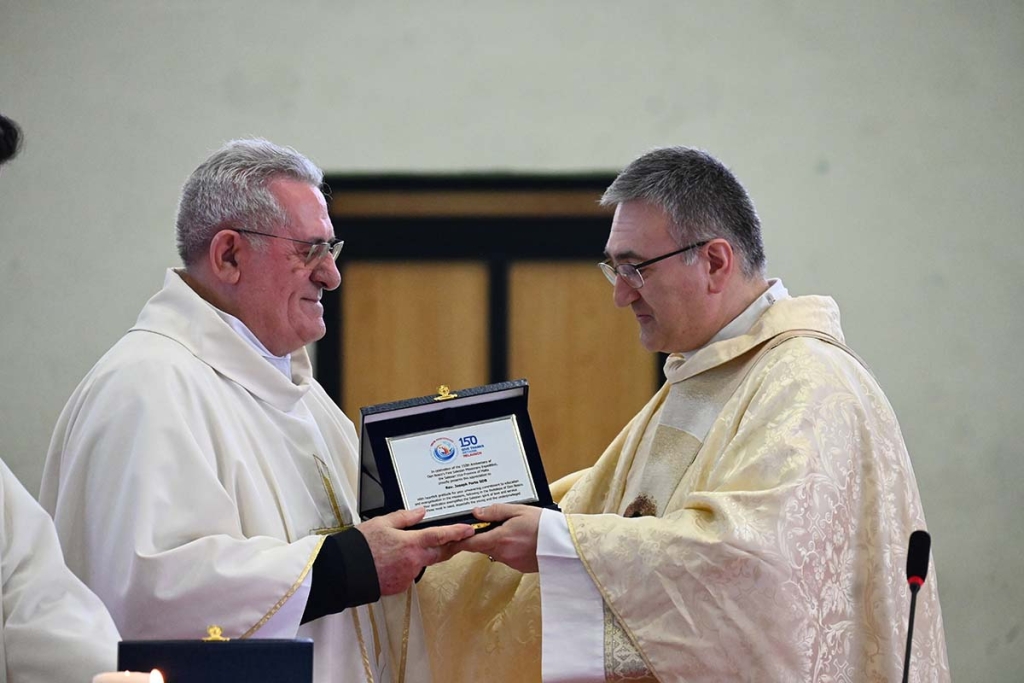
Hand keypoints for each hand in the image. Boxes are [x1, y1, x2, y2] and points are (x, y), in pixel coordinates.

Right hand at [356, 508, 473, 595]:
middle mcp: (413, 562)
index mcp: (411, 544)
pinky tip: (393, 560)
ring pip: (422, 563)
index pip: (440, 536)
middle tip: (454, 539)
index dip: (457, 533)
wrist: (345, 571)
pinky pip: (410, 573)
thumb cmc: (360, 546)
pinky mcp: (400, 586)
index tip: (469, 530)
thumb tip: (420, 512)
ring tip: (402, 548)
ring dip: (421, 555)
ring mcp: (408, 576)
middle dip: (448, 546)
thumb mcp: (382, 523)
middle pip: (439, 553)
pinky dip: (406, 566)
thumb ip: (404, 517)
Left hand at [448, 504, 541, 572]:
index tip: (455, 536)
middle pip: (482, 547)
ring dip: (496, 542)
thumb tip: (477, 512)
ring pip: (494, 552)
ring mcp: (511, 562)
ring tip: (511, 529)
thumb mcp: (519, 510)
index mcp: (500, 538)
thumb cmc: (544, 524)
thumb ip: (496, 511)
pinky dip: (508, 549)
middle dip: (482, 537)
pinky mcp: (520, 567)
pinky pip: (507, 557)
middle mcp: (503, 553)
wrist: (565, 544)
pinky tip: (520, 539)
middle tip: (490, 524)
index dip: (460, 540)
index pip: (470, 543)